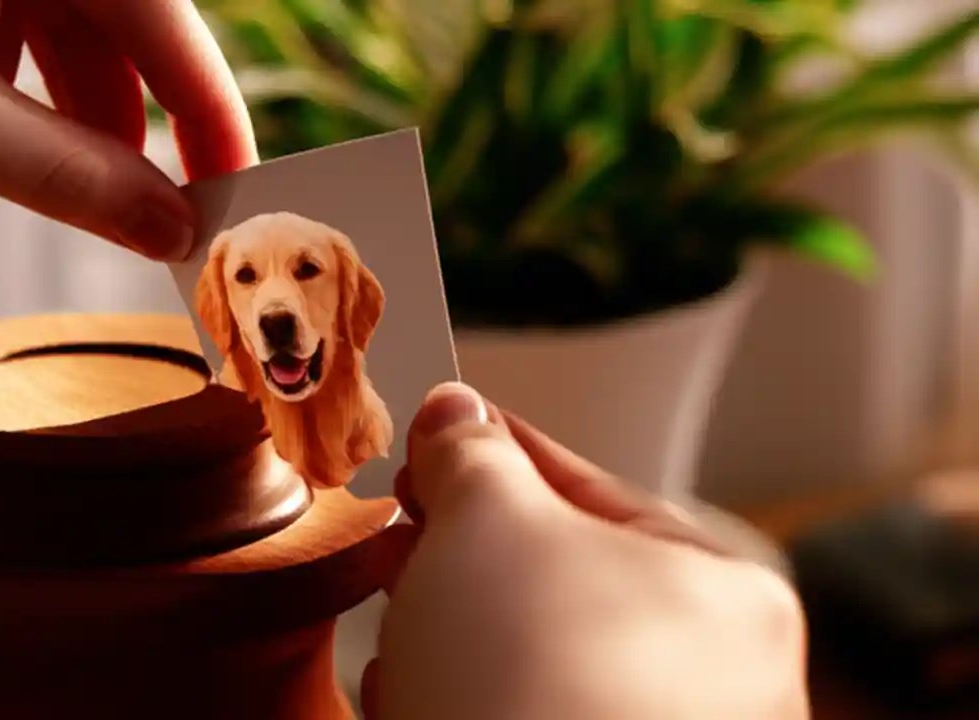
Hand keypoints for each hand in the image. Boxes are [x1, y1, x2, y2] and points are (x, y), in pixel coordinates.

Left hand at [0, 0, 256, 259]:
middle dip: (135, 140)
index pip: (184, 46)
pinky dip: (26, 81)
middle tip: (138, 230)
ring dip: (75, 118)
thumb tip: (165, 231)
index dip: (216, 140)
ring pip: (89, 39)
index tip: (232, 217)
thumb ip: (61, 178)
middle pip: (143, 45)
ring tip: (32, 172)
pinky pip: (40, 20)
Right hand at [365, 382, 808, 719]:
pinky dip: (452, 704)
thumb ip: (473, 455)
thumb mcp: (490, 525)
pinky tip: (416, 705)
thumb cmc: (543, 696)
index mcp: (719, 592)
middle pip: (548, 579)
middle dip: (456, 562)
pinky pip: (502, 712)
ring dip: (443, 642)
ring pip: (515, 656)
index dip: (496, 450)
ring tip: (405, 649)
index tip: (436, 428)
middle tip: (402, 538)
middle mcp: (701, 678)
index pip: (588, 485)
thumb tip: (454, 415)